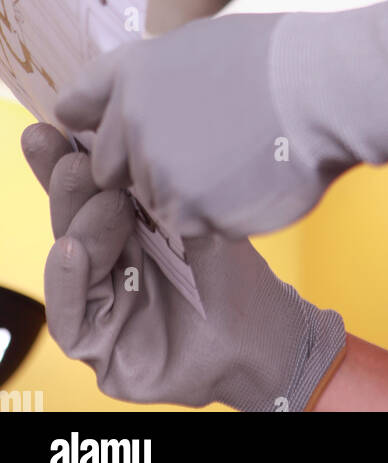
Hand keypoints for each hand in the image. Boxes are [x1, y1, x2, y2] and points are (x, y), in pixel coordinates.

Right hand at [20, 123, 345, 410]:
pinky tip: (73, 249)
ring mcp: (95, 298)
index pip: (84, 182)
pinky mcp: (94, 342)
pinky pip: (68, 314)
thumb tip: (133, 120)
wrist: (259, 330)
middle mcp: (102, 255)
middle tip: (78, 159)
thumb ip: (161, 176)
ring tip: (100, 199)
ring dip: (79, 224)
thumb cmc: (228, 266)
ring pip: (70, 256)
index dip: (63, 153)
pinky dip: (67, 279)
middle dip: (69, 184)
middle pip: (70, 214)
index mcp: (121, 218)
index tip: (54, 122)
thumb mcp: (197, 207)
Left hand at [53, 0, 387, 239]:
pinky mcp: (190, 213)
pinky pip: (194, 226)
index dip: (100, 121)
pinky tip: (251, 180)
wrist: (326, 88)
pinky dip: (219, 214)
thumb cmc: (277, 60)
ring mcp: (159, 171)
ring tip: (238, 159)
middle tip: (203, 148)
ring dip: (189, 192)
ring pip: (156, 201)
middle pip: (112, 169)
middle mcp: (132, 124)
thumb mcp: (198, 44)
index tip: (119, 129)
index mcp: (131, 75)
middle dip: (145, 166)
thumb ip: (148, 76)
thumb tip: (121, 98)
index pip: (78, 109)